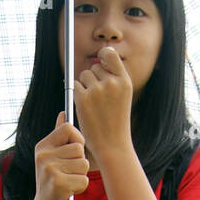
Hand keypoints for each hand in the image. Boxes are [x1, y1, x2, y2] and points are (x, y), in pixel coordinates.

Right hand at [30, 112, 88, 199]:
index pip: (68, 128)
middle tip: (68, 173)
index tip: (72, 152)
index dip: (77, 139)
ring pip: (83, 164)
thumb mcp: (51, 156)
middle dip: (79, 162)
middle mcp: (43, 156)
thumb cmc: (52, 181)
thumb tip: (64, 113)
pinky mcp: (58, 184)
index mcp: (42, 146)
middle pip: (79, 149)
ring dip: (80, 175)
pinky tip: (69, 190)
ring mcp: (49, 170)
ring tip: (68, 181)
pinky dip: (80, 187)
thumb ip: (58, 136)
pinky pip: (83, 179)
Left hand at [73, 46, 133, 166]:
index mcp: (124, 81)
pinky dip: (77, 95)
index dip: (103, 56)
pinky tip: (84, 107)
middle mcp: (112, 83)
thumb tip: (97, 61)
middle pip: (94, 68)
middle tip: (98, 99)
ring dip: (84, 87)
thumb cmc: (116, 122)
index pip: (110, 54)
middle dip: (93, 79)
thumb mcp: (122, 97)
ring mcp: (97, 90)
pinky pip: (75, 86)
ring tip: (93, 104)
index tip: (100, 62)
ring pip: (84, 76)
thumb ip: (113, 78)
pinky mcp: (83, 99)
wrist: (112, 146)